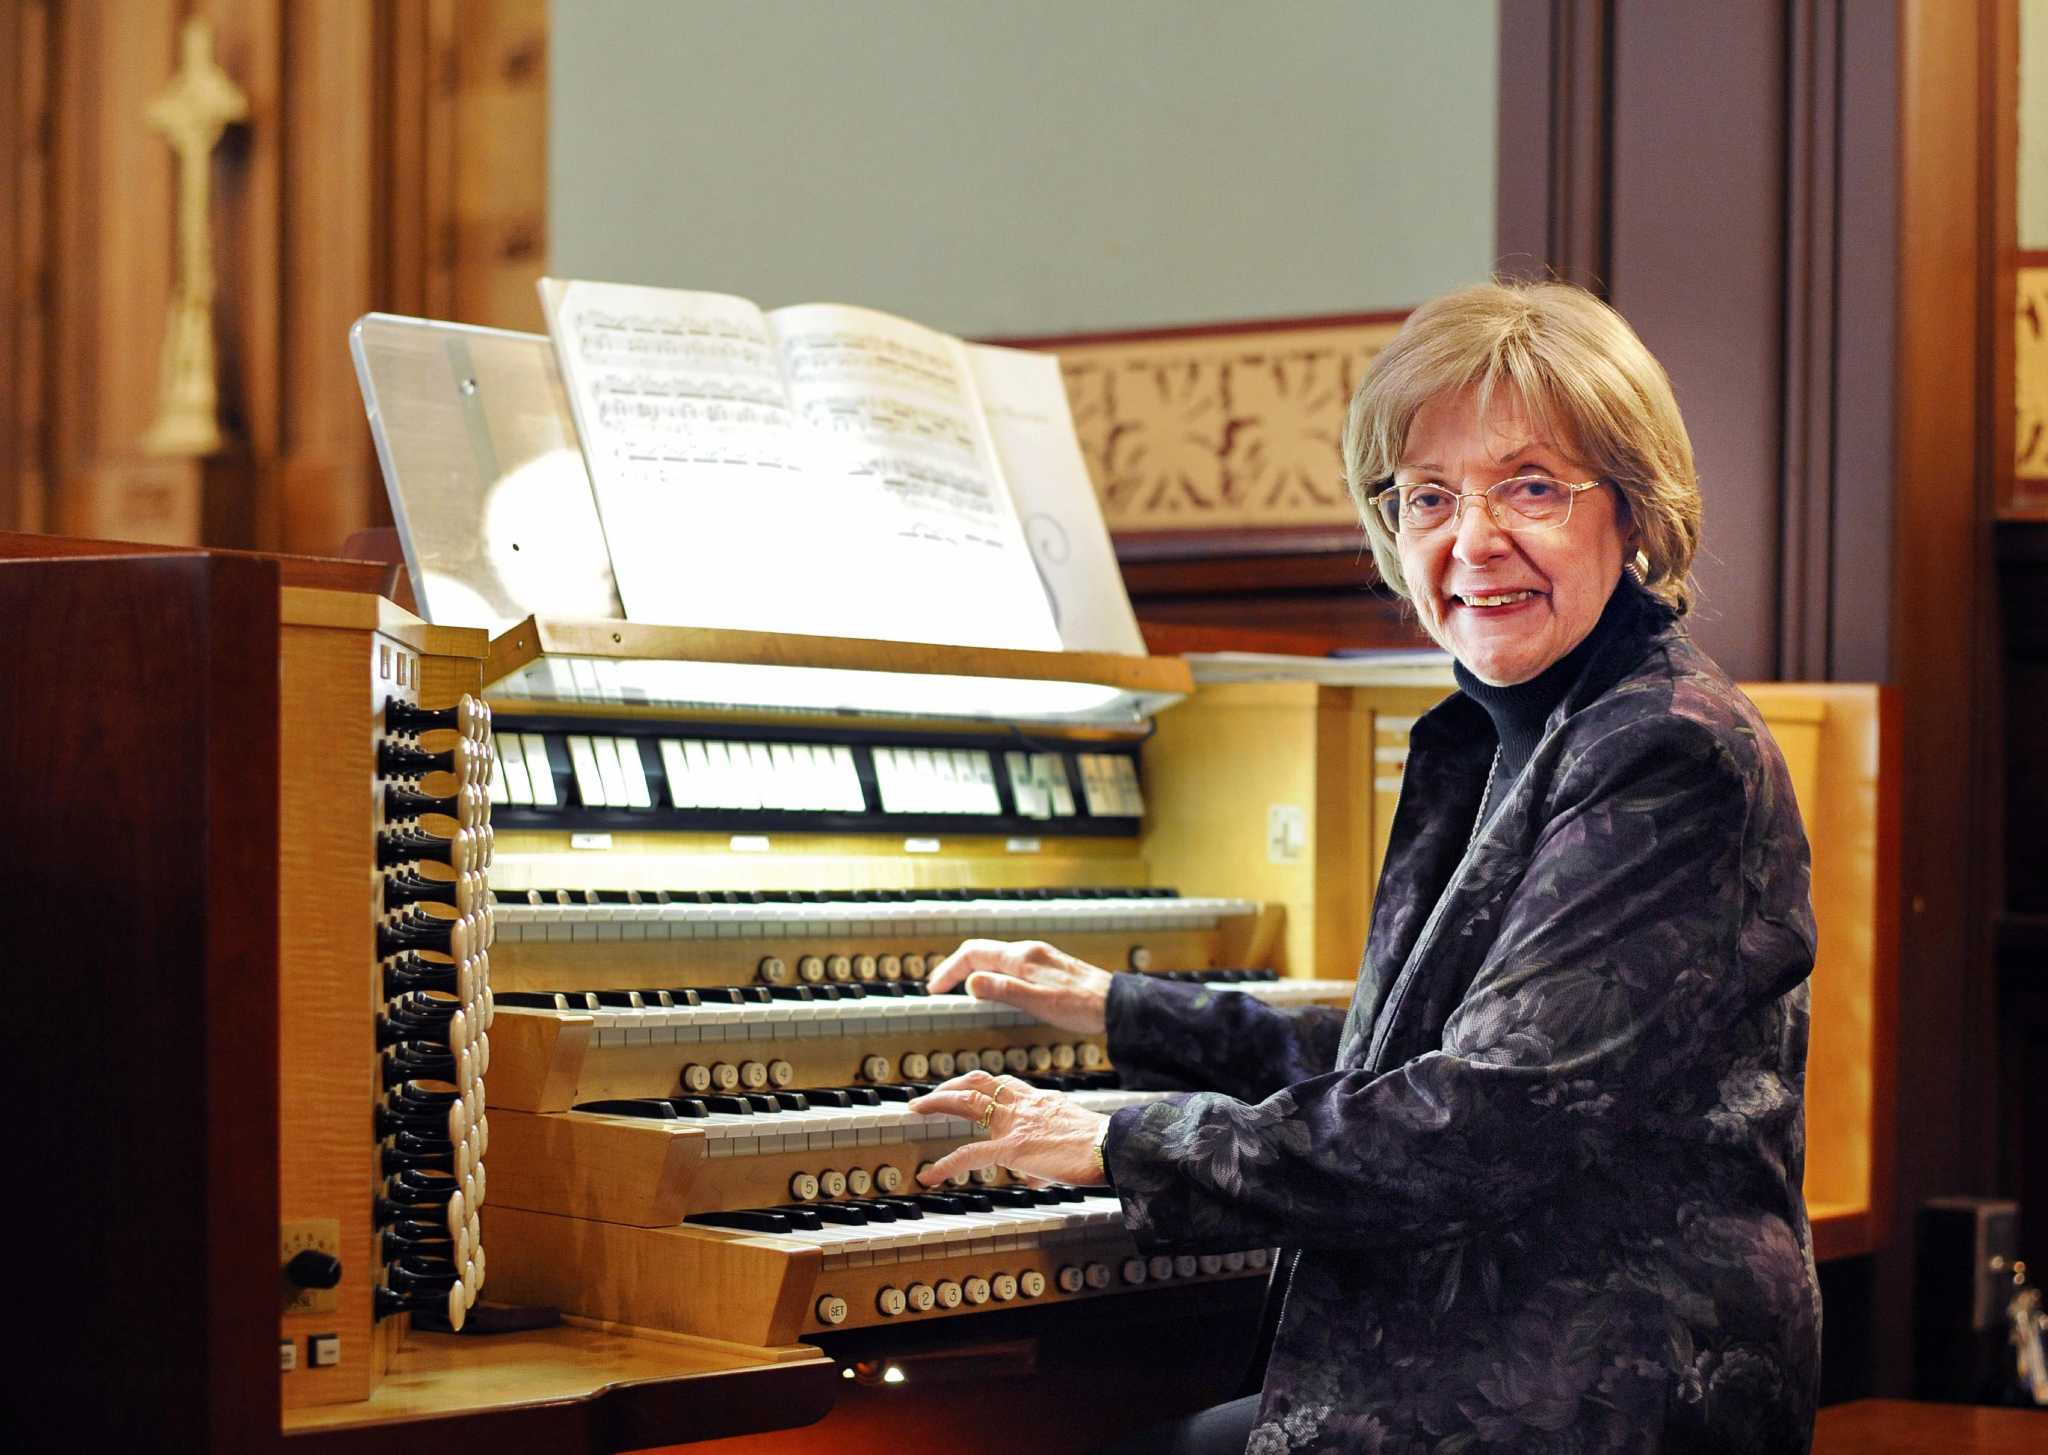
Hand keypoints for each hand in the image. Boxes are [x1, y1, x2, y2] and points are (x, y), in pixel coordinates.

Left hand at [908, 1070, 1108, 1187]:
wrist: (1111, 1147)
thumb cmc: (1100, 1148)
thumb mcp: (1071, 1143)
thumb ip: (1046, 1157)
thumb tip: (1035, 1176)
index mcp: (1039, 1101)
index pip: (1003, 1085)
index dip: (979, 1086)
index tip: (964, 1090)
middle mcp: (1025, 1104)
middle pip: (979, 1082)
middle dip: (949, 1086)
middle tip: (928, 1096)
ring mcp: (1016, 1123)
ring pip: (968, 1102)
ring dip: (938, 1102)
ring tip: (916, 1109)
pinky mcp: (1013, 1147)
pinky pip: (970, 1154)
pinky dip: (946, 1164)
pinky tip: (930, 1175)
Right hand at [925, 939, 1112, 1034]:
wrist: (1116, 1005)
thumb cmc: (1081, 1006)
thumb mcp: (1038, 1002)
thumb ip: (1003, 990)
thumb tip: (970, 983)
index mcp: (1021, 957)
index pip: (973, 954)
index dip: (949, 969)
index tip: (934, 988)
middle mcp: (1028, 952)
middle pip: (982, 952)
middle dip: (957, 967)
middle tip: (940, 988)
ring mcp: (1038, 958)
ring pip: (996, 957)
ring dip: (973, 970)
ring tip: (960, 990)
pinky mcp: (1048, 967)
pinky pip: (1010, 964)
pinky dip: (992, 973)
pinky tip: (995, 989)